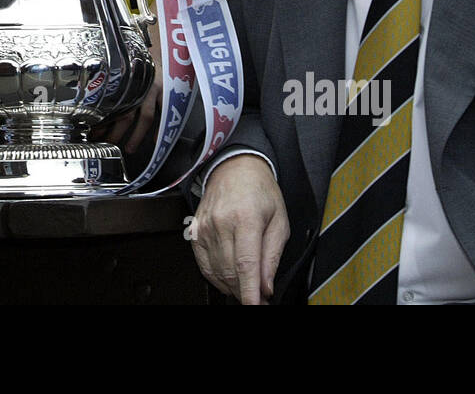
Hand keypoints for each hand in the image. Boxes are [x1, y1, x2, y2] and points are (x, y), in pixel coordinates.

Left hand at [100, 33, 162, 152]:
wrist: (163, 44)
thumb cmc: (140, 59)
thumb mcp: (123, 67)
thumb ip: (113, 81)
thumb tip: (92, 98)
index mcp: (124, 82)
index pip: (110, 105)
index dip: (102, 120)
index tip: (93, 132)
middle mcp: (137, 87)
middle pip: (125, 115)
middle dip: (116, 133)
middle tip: (108, 145)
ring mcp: (153, 91)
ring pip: (144, 117)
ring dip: (136, 135)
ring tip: (130, 150)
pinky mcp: (167, 92)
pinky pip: (164, 113)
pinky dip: (161, 128)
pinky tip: (157, 141)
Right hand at [191, 154, 289, 303]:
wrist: (235, 167)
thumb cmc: (260, 190)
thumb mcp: (279, 220)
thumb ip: (273, 255)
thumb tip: (267, 286)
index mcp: (246, 218)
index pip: (246, 265)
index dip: (251, 292)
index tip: (256, 306)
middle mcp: (221, 222)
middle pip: (231, 272)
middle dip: (245, 292)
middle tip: (260, 297)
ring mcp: (205, 227)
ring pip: (217, 272)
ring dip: (233, 287)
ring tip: (247, 286)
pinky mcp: (195, 232)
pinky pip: (204, 265)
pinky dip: (217, 278)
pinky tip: (229, 279)